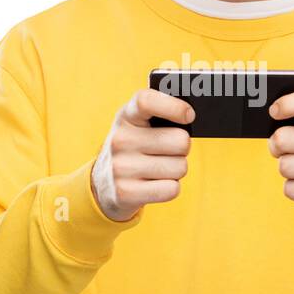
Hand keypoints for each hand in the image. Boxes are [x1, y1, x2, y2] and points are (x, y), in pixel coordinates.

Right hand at [91, 88, 193, 221]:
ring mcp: (121, 167)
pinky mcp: (125, 193)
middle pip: (180, 141)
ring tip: (157, 169)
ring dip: (176, 171)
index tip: (189, 115)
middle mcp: (120, 140)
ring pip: (180, 167)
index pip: (146, 101)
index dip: (173, 106)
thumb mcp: (138, 126)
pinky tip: (153, 185)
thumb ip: (161, 116)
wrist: (103, 186)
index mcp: (126, 117)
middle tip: (166, 152)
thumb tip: (190, 116)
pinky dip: (170, 189)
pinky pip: (172, 189)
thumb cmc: (134, 150)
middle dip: (181, 149)